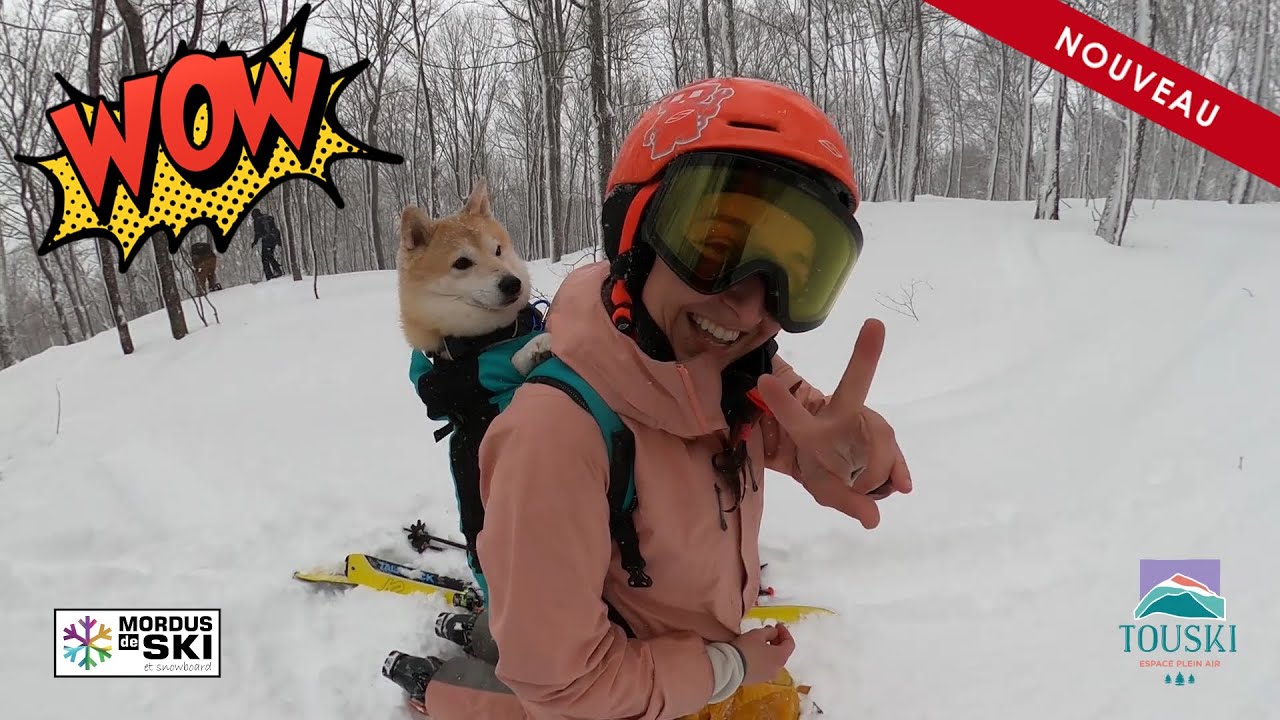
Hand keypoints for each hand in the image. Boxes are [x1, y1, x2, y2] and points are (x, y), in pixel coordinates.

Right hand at [730, 624, 794, 685]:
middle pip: (782, 653)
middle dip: (777, 640)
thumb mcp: (757, 634)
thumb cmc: (746, 648)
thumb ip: (770, 632)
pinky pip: (764, 667)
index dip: (785, 632)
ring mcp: (767, 676)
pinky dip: (763, 658)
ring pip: (773, 660)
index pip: (790, 644)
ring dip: (770, 649)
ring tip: (759, 641)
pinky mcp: (757, 680)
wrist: (729, 668)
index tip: (777, 625)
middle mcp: (777, 669)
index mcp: (780, 657)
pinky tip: (753, 652)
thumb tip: (774, 633)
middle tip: (769, 631)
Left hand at [756, 319, 910, 529]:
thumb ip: (846, 503)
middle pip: (855, 388)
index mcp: (812, 430)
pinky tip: (900, 484)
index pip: (794, 416)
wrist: (840, 462)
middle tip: (874, 326)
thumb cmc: (822, 468)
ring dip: (876, 475)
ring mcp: (865, 420)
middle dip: (864, 357)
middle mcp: (840, 415)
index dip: (781, 403)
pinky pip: (895, 455)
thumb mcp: (825, 491)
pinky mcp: (884, 432)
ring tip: (862, 487)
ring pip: (881, 444)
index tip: (764, 381)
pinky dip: (896, 473)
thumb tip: (874, 519)